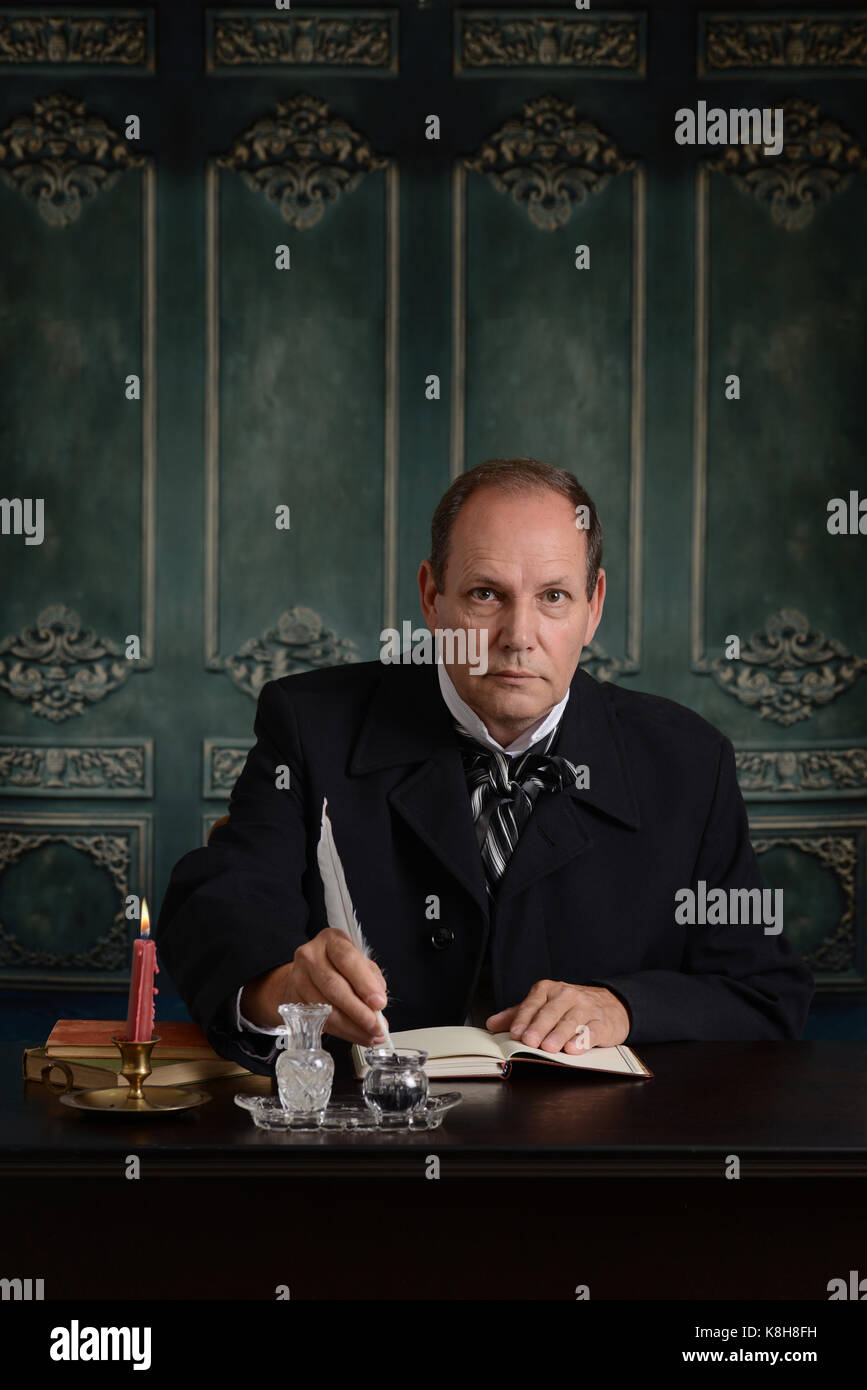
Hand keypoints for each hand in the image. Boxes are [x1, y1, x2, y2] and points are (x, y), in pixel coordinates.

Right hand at [240, 927, 388, 1046]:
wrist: (307, 973)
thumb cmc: (339, 966)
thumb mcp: (359, 962)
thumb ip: (372, 979)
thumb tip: (378, 1005)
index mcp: (331, 940)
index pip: (347, 960)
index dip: (365, 983)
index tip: (380, 1003)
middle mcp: (310, 956)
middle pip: (334, 986)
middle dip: (358, 1011)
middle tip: (376, 1026)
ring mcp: (298, 978)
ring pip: (325, 1008)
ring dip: (351, 1026)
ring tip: (371, 1034)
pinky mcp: (293, 1001)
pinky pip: (319, 1021)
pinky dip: (341, 1031)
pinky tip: (356, 1034)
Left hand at [486, 981, 629, 1052]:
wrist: (610, 1004)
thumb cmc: (570, 1007)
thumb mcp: (543, 1006)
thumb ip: (518, 1014)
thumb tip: (492, 1024)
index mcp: (548, 990)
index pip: (532, 1004)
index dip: (523, 1019)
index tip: (515, 1033)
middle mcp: (567, 995)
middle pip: (550, 1012)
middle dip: (539, 1027)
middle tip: (529, 1041)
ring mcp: (586, 1008)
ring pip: (571, 1021)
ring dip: (559, 1035)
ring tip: (549, 1047)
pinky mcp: (602, 1022)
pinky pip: (592, 1030)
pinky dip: (583, 1039)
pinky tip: (575, 1048)